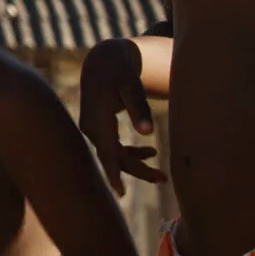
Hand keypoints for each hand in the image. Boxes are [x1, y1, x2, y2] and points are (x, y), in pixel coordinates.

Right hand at [77, 38, 164, 195]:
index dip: (114, 173)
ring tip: (161, 174)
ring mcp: (93, 129)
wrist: (103, 62)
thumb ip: (139, 107)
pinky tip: (150, 151)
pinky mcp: (98, 128)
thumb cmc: (119, 73)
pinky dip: (131, 153)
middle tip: (163, 179)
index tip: (121, 194)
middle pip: (114, 158)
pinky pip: (113, 148)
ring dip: (136, 164)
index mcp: (98, 120)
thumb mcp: (131, 86)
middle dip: (137, 171)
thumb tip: (148, 132)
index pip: (107, 152)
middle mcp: (91, 128)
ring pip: (114, 155)